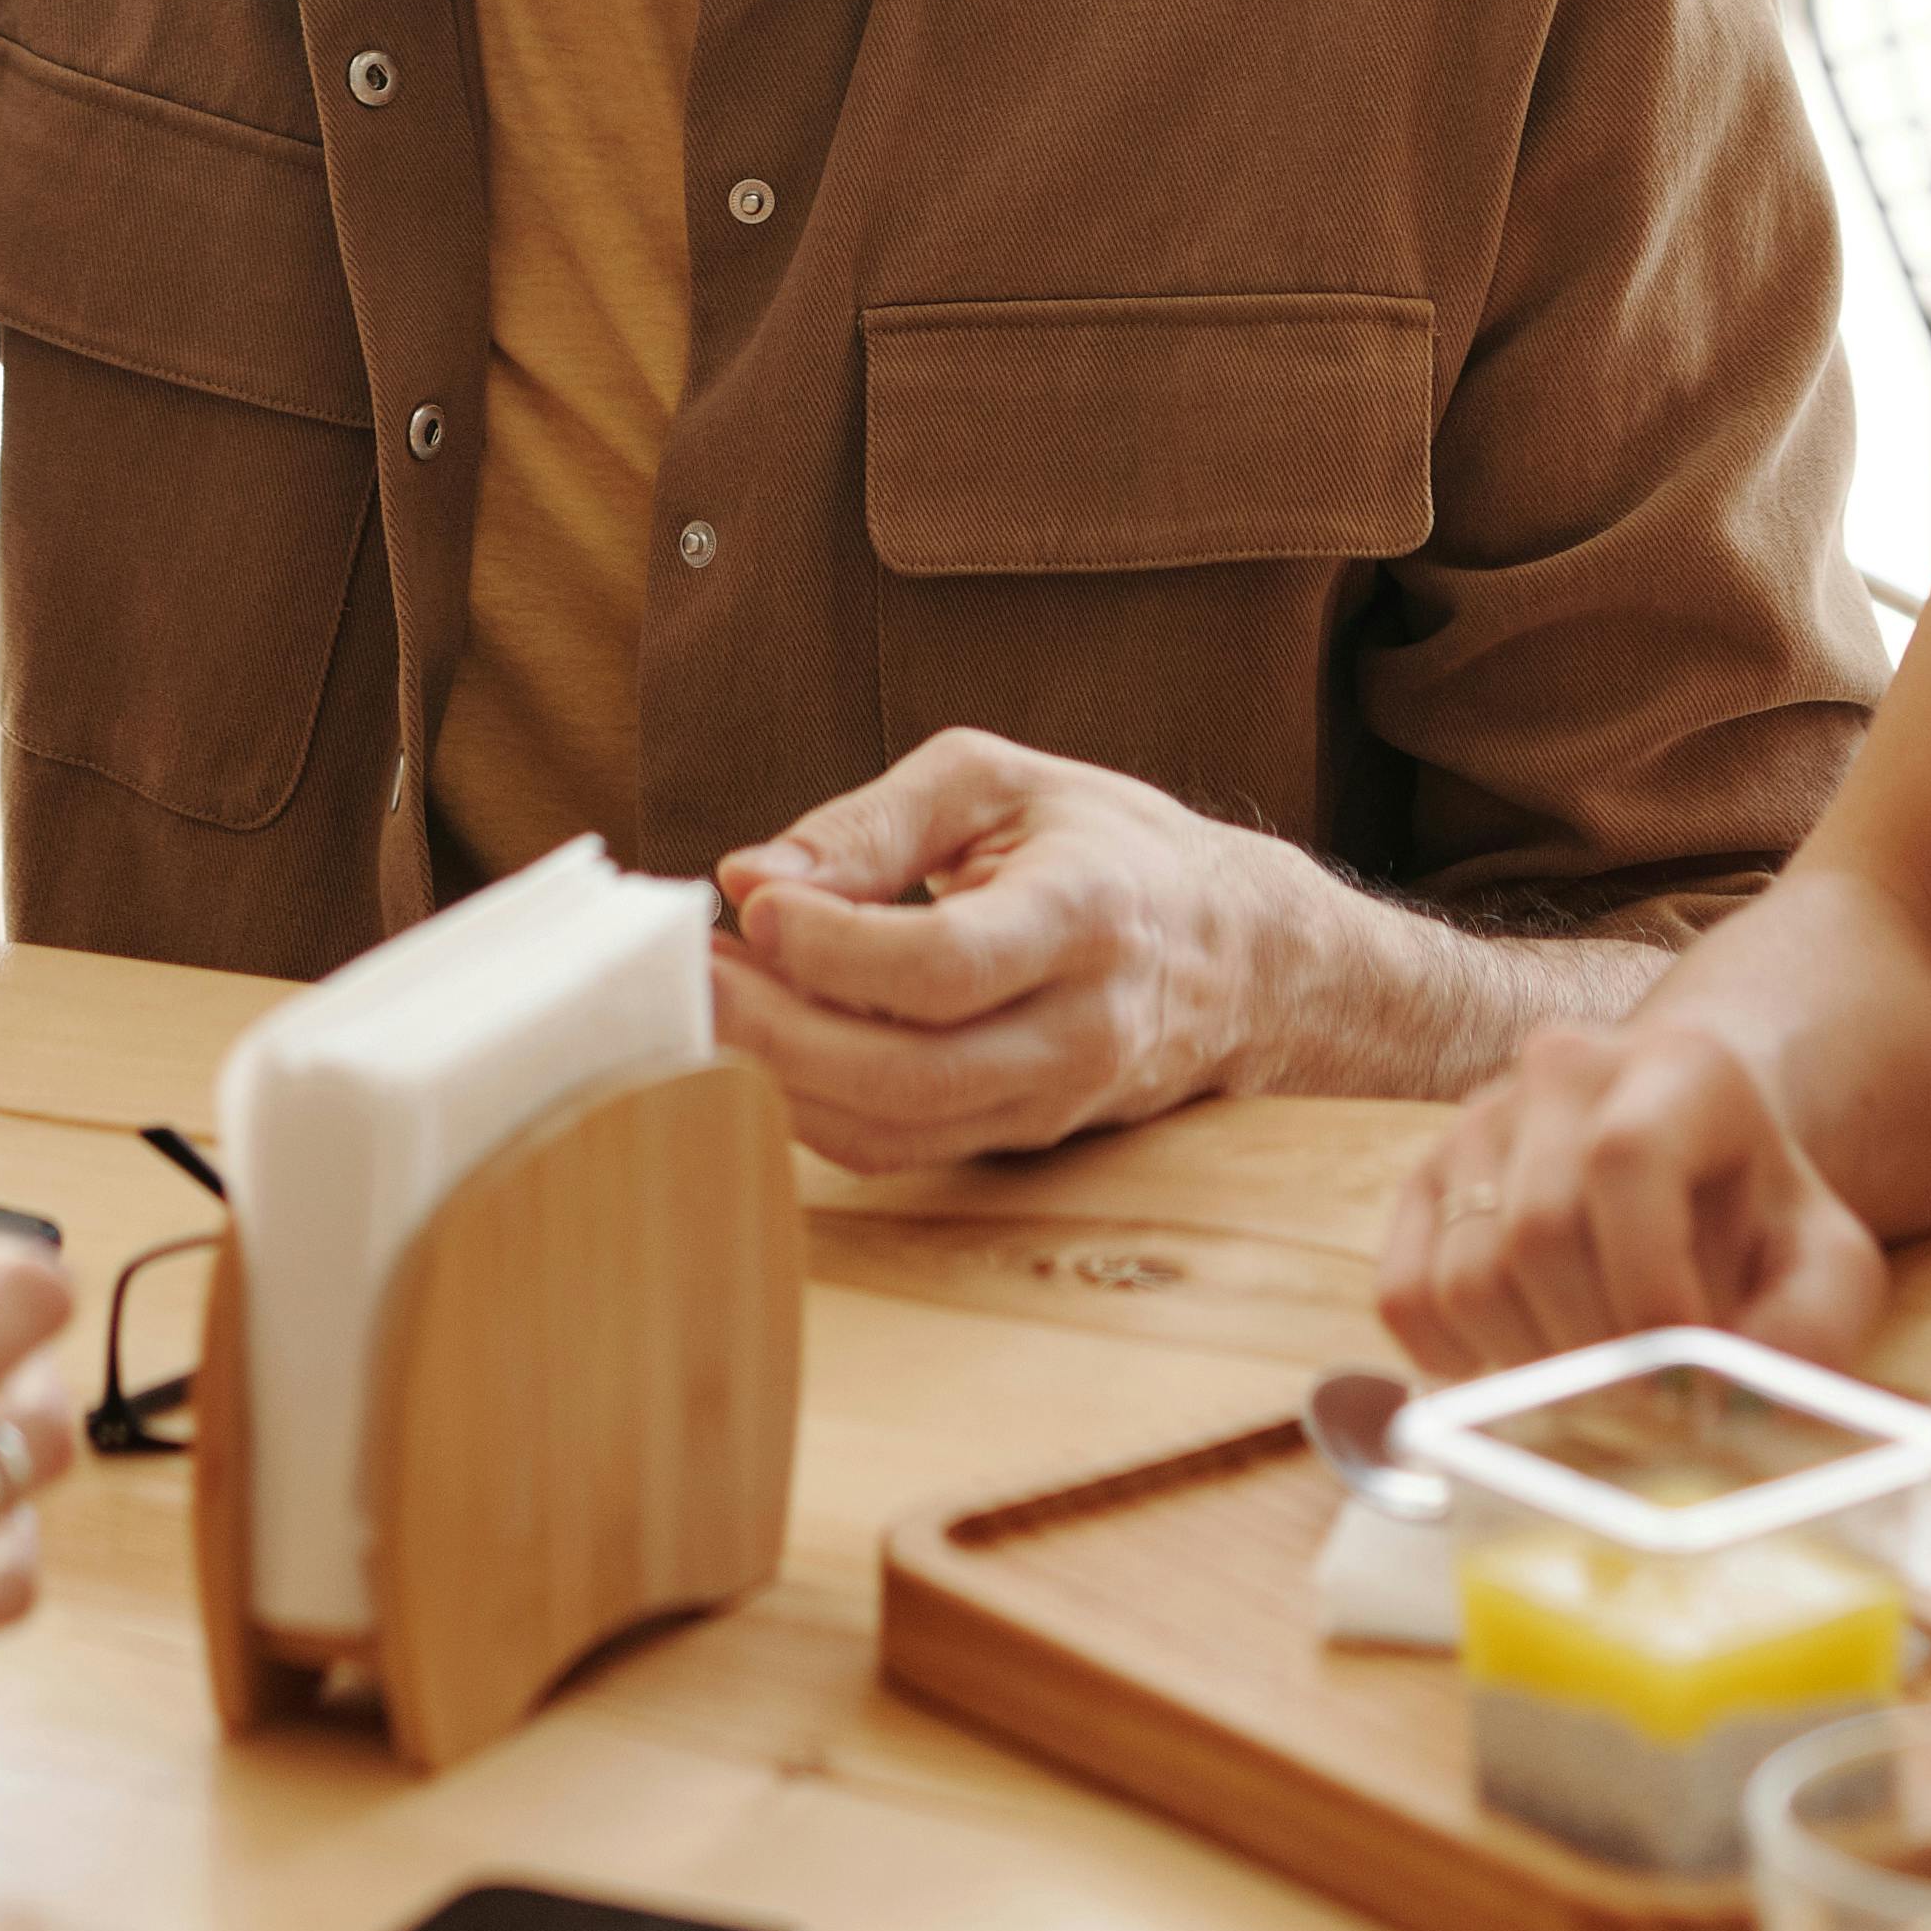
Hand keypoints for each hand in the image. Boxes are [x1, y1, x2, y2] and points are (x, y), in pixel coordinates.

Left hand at [709, 733, 1300, 1165]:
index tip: (755, 906)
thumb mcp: (998, 783)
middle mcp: (1079, 1030)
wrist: (1237, 955)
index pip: (947, 966)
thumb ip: (871, 822)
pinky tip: (764, 1043)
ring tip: (710, 1002)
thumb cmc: (1103, 846)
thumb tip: (748, 878)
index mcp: (1086, 916)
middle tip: (692, 969)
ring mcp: (1053, 1103)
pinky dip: (811, 1107)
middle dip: (776, 1031)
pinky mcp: (1020, 1142)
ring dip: (777, 1077)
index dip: (835, 949)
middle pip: (905, 1074)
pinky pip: (895, 1147)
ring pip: (890, 1130)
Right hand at [1377, 1003, 1887, 1377]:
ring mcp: (1481, 1121)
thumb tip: (1736, 1397)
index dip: (1644, 1285)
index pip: (1627, 1160)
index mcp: (1680, 1067)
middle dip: (1595, 1354)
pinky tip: (1531, 1366)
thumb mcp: (1828, 1264)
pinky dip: (1458, 1361)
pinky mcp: (1424, 1180)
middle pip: (1539, 1231)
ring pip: (1468, 1275)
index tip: (1682, 1388)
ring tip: (1600, 1386)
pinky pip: (1406, 1295)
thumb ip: (1811, 1329)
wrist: (1695, 1160)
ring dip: (1535, 1367)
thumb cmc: (1759, 1219)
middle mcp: (1564, 1070)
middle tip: (1647, 1416)